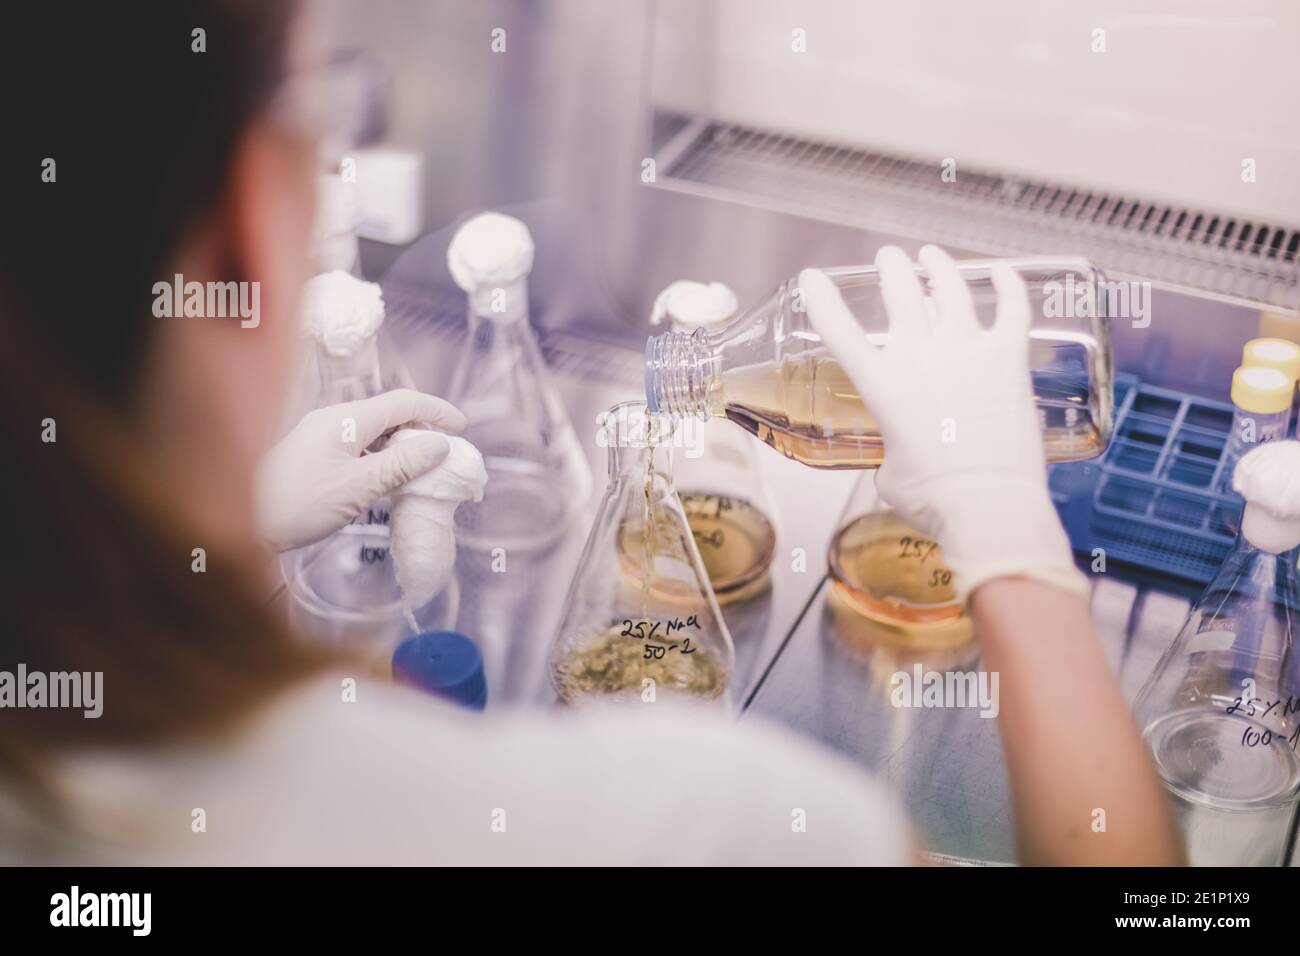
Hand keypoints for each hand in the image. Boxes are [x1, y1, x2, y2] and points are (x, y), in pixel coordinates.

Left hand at [257, 389, 467, 552]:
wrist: (237, 522)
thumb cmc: (296, 504)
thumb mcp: (357, 488)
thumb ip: (401, 465)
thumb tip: (439, 445)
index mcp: (345, 419)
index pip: (403, 402)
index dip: (436, 411)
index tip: (463, 426)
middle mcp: (333, 419)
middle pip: (389, 414)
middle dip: (421, 430)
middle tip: (445, 457)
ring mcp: (321, 436)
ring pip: (373, 431)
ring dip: (401, 446)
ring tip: (422, 472)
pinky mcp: (314, 454)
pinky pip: (358, 446)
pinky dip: (381, 457)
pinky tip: (388, 479)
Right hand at [802, 244, 1086, 601]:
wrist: (988, 504)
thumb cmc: (935, 499)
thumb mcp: (890, 474)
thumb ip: (891, 450)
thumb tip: (903, 452)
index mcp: (882, 385)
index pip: (840, 330)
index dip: (821, 300)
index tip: (812, 279)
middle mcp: (921, 356)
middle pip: (901, 293)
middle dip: (891, 268)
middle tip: (889, 258)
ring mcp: (968, 350)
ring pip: (951, 289)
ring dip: (939, 267)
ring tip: (932, 256)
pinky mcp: (1009, 358)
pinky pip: (1011, 308)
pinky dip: (1007, 284)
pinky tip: (1001, 270)